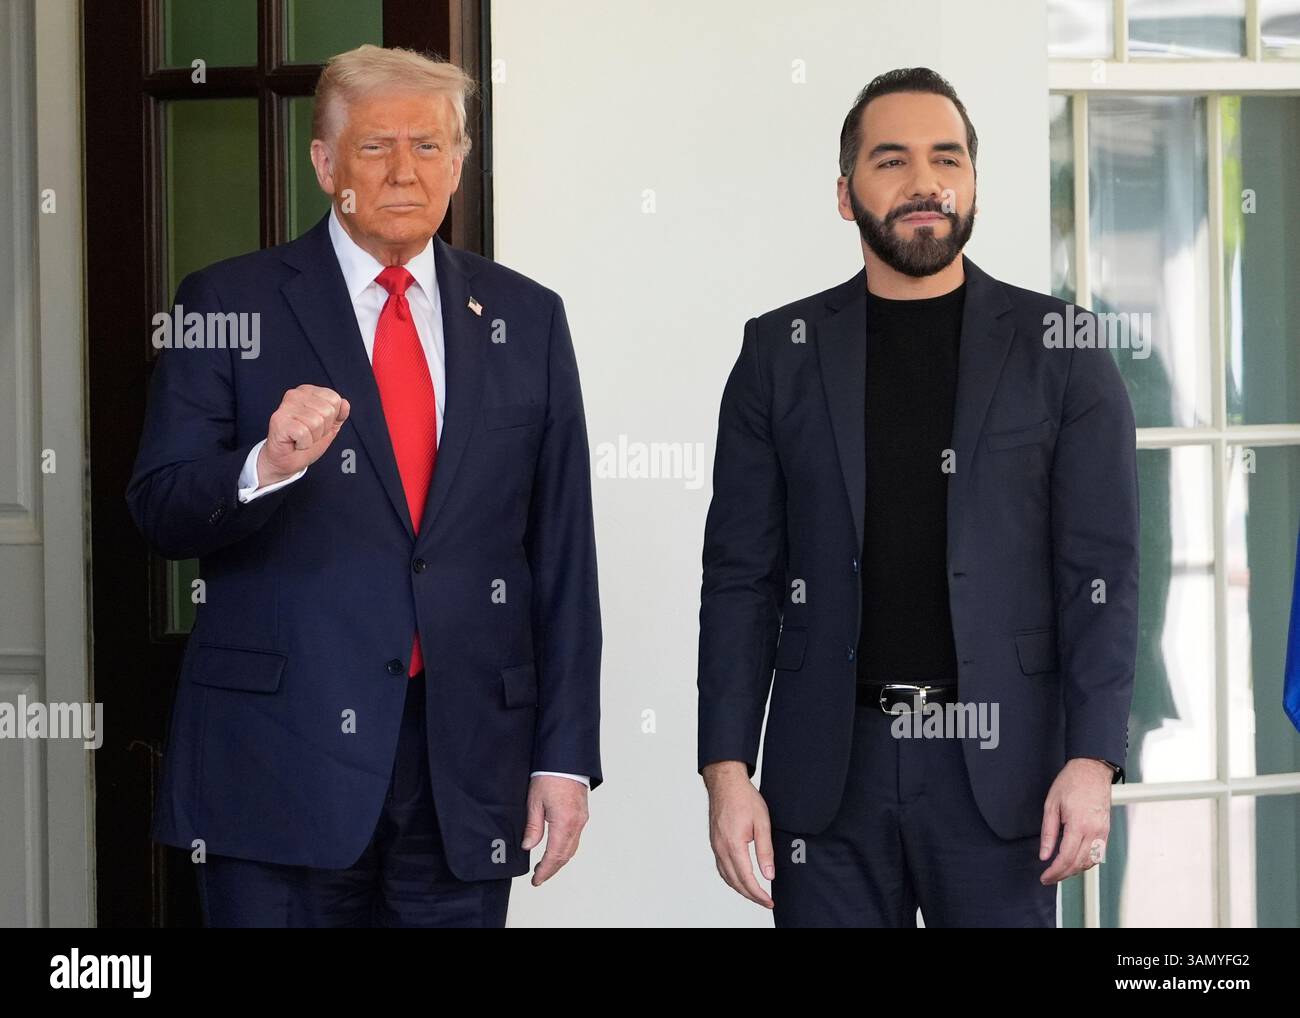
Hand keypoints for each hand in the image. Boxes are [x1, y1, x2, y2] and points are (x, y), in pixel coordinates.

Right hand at [257, 384, 350, 484]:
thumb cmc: (304, 441)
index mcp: (308, 392)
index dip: (331, 419)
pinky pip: (304, 433)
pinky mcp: (279, 421)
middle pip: (327, 411)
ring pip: (317, 422)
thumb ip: (339, 415)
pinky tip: (295, 442)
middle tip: (308, 434)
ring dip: (313, 437)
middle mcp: (295, 394)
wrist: (285, 460)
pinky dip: (304, 443)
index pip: (335, 400)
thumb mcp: (328, 427)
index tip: (317, 426)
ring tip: (301, 438)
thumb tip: (345, 403)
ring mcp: (286, 407)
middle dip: (322, 429)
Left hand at [521, 775, 588, 885]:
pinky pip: (575, 838)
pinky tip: (556, 850)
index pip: (554, 855)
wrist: (566, 759)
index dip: (545, 871)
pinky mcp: (582, 814)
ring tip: (545, 867)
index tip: (536, 880)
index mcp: (564, 823)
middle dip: (552, 869)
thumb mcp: (534, 802)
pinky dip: (566, 849)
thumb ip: (533, 827)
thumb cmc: (549, 775)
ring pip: (572, 848)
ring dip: (559, 860)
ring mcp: (582, 819)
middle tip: (538, 877)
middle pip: (565, 855)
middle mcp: (576, 824)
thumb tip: (528, 846)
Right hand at [703, 761, 773, 907]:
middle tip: (765, 901)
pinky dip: (731, 878)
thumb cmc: (744, 798)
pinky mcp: (714, 843)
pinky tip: (740, 879)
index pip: (746, 878)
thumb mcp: (762, 822)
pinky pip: (721, 867)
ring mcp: (715, 846)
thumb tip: (768, 875)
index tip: (768, 901)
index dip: (758, 894)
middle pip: (734, 882)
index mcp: (733, 844)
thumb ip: (765, 850)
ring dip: (740, 889)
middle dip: (750, 895)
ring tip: (755, 894)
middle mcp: (721, 848)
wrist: (725, 782)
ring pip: (726, 877)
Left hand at [1039, 757, 1113, 884]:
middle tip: (1049, 878)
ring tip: (1059, 871)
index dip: (1054, 871)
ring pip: (1090, 862)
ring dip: (1075, 871)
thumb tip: (1044, 854)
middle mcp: (1094, 832)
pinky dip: (1086, 863)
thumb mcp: (1051, 804)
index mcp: (1079, 825)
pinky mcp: (1106, 831)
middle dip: (1062, 875)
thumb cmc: (1072, 782)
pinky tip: (1075, 862)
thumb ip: (1048, 832)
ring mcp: (1103, 833)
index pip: (1066, 858)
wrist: (1092, 770)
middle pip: (1078, 864)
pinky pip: (1097, 855)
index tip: (1045, 877)